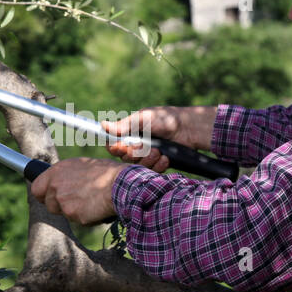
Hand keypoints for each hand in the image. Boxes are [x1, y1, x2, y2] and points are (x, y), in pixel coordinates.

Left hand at [27, 157, 126, 225]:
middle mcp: (56, 185)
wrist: (120, 184)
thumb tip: (61, 181)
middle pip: (48, 204)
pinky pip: (76, 219)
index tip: (47, 197)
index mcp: (57, 171)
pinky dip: (85, 217)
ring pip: (62, 213)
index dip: (43, 195)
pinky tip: (95, 207)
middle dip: (58, 205)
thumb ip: (67, 175)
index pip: (36, 188)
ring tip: (89, 201)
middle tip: (74, 201)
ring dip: (72, 211)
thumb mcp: (83, 166)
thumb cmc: (107, 173)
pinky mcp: (72, 214)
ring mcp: (63, 200)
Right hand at [102, 106, 216, 170]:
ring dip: (148, 160)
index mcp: (129, 135)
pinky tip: (166, 158)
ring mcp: (147, 157)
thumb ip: (124, 125)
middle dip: (136, 154)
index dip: (115, 149)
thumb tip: (103, 125)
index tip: (122, 147)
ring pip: (138, 167)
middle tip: (148, 147)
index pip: (113, 146)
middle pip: (125, 159)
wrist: (189, 129)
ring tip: (160, 152)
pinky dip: (159, 166)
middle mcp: (136, 147)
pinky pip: (152, 172)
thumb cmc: (165, 119)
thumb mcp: (143, 119)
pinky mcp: (158, 165)